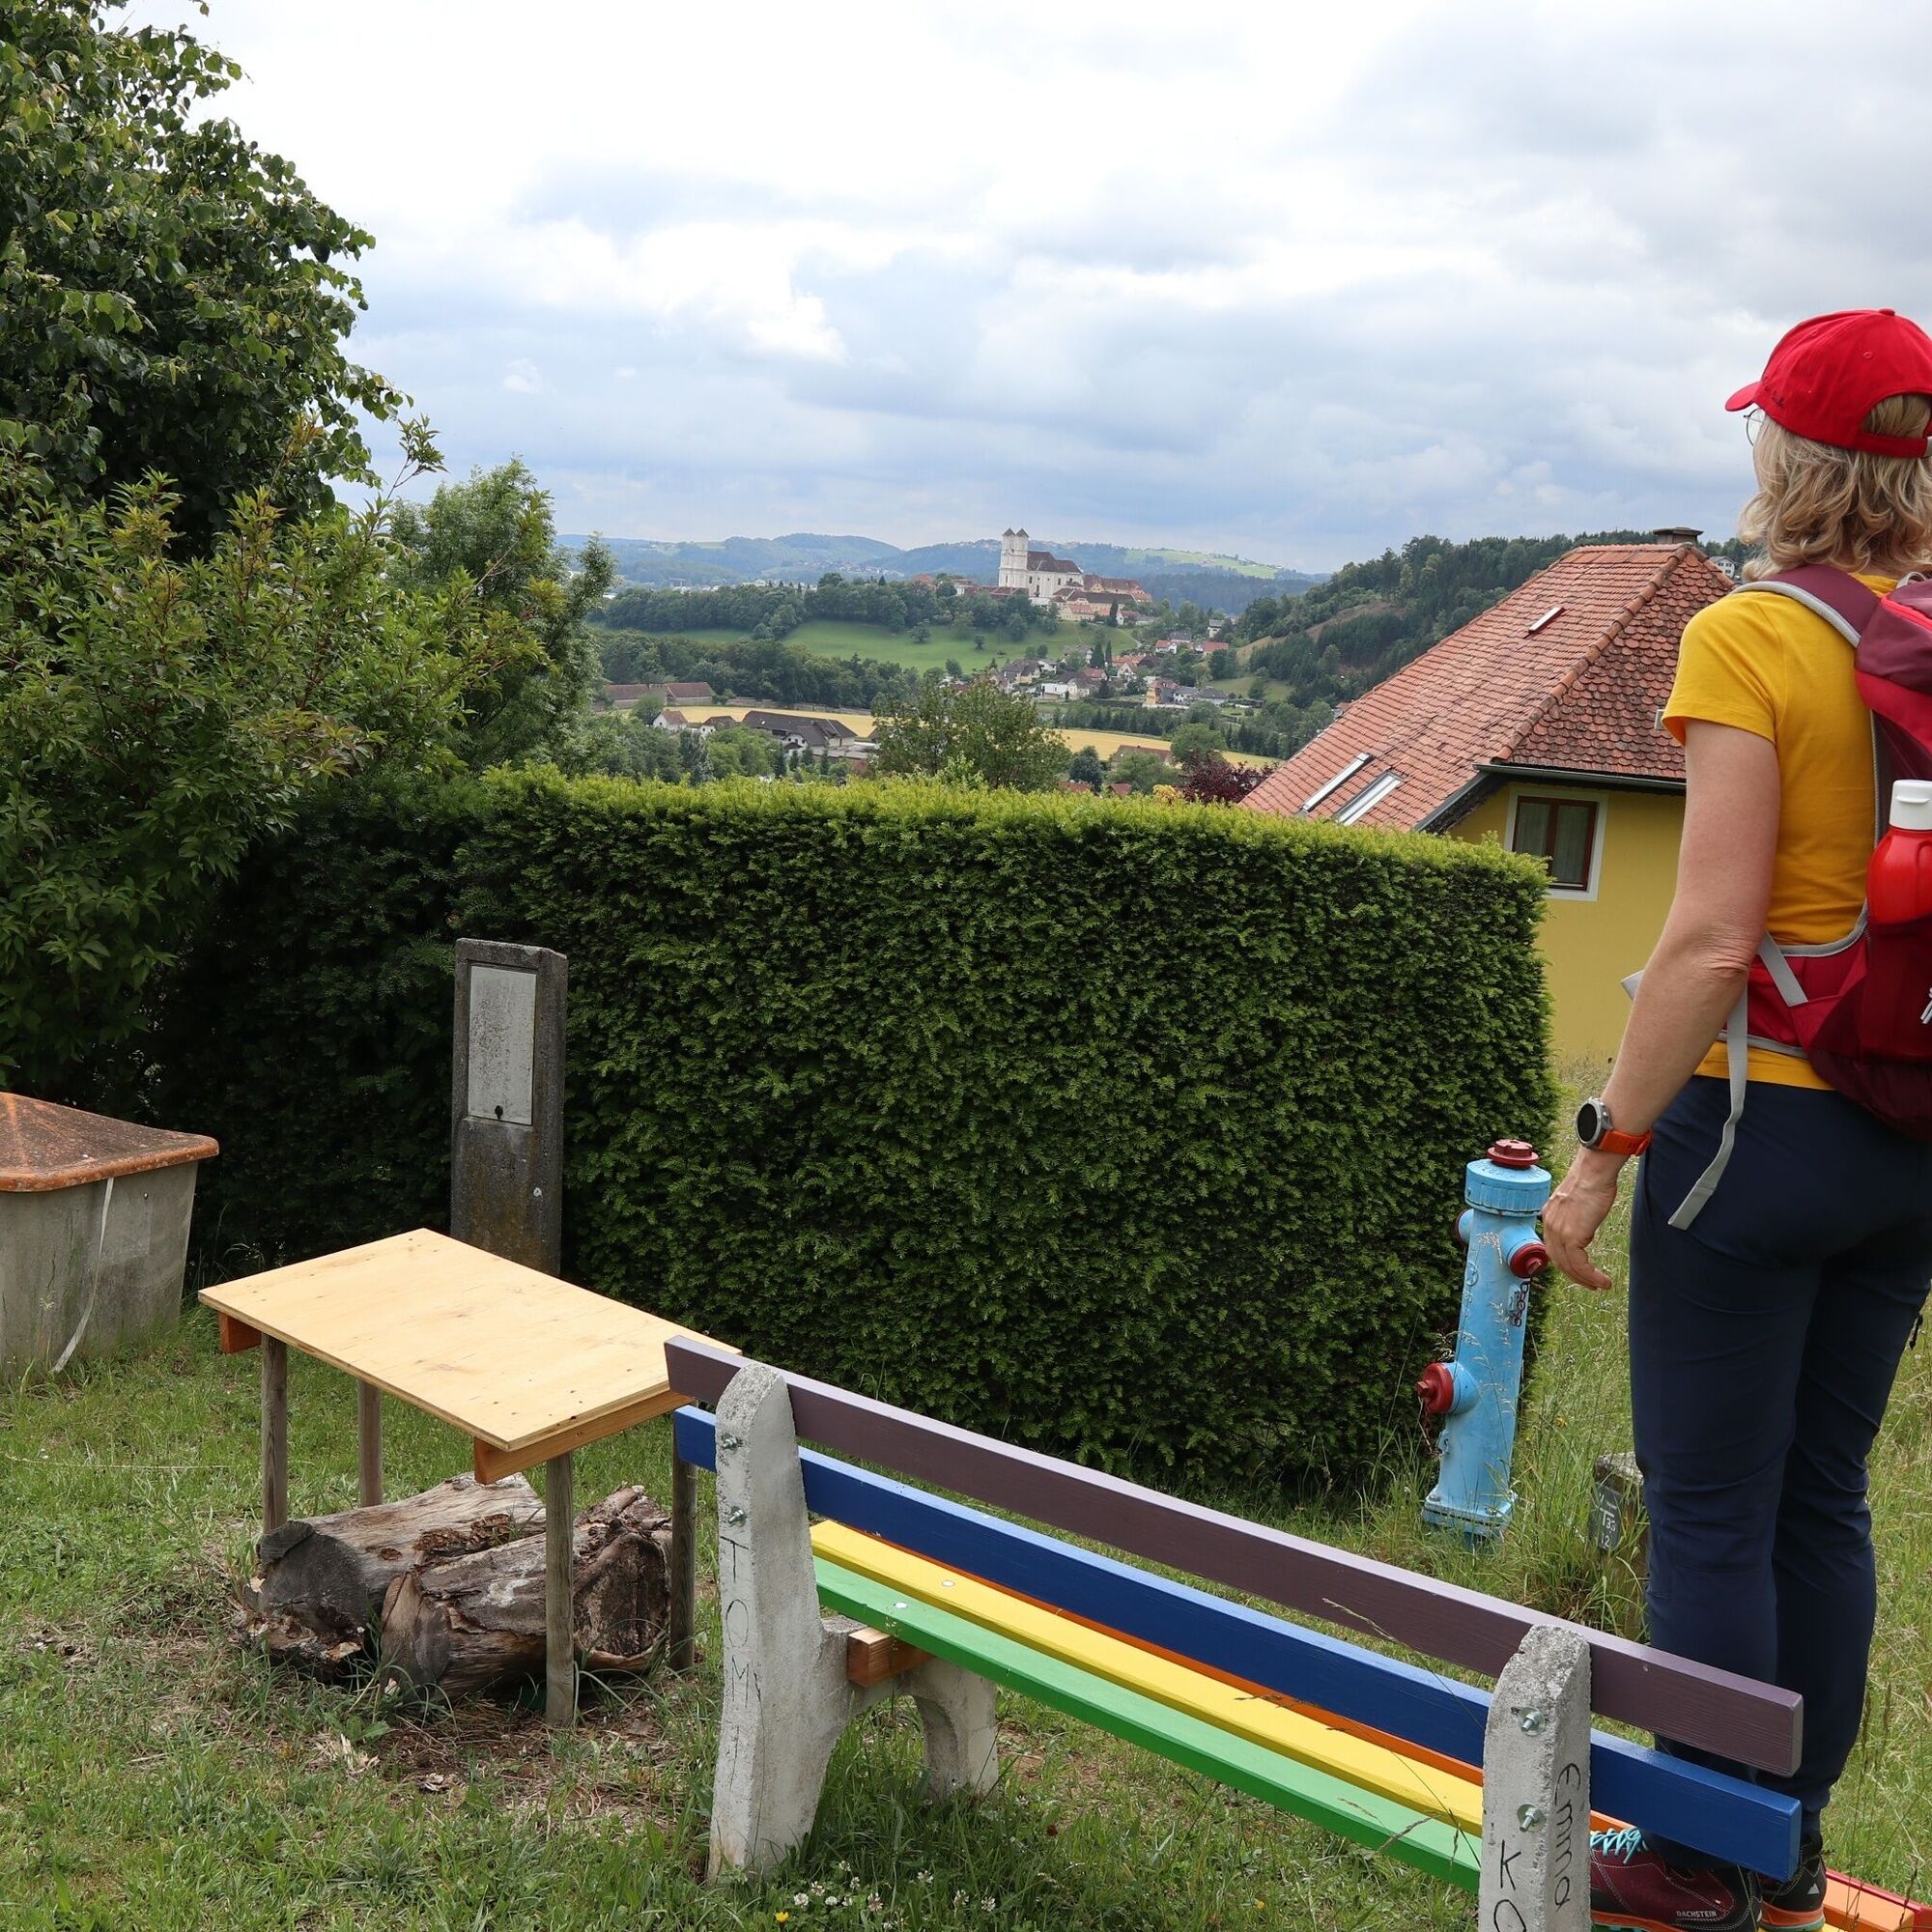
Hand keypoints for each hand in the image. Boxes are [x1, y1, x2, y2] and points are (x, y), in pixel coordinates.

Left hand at [1542, 1148, 1625, 1291]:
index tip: (1577, 1270)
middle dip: (1574, 1275)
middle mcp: (1550, 1224)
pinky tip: (1602, 1281)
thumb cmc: (1592, 1180)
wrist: (1594, 1172)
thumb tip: (1583, 1222)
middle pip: (1557, 1259)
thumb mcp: (1578, 1200)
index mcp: (1550, 1215)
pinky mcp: (1571, 1236)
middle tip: (1589, 1284)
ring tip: (1599, 1285)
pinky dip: (1590, 1276)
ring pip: (1568, 1265)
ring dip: (1584, 1279)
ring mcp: (1559, 1231)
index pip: (1553, 1246)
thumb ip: (1576, 1214)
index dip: (1565, 1262)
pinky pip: (1579, 1264)